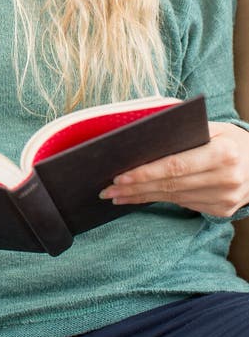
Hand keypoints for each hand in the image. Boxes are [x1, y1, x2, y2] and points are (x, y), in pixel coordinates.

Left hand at [99, 122, 248, 217]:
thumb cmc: (229, 138)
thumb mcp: (213, 126)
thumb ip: (181, 127)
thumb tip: (142, 127)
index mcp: (223, 153)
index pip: (176, 166)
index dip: (146, 173)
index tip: (120, 176)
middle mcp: (227, 179)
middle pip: (171, 185)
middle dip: (136, 188)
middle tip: (107, 189)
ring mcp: (226, 199)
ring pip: (174, 198)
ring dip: (142, 197)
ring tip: (116, 195)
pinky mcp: (222, 210)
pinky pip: (183, 204)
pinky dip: (159, 200)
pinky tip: (139, 198)